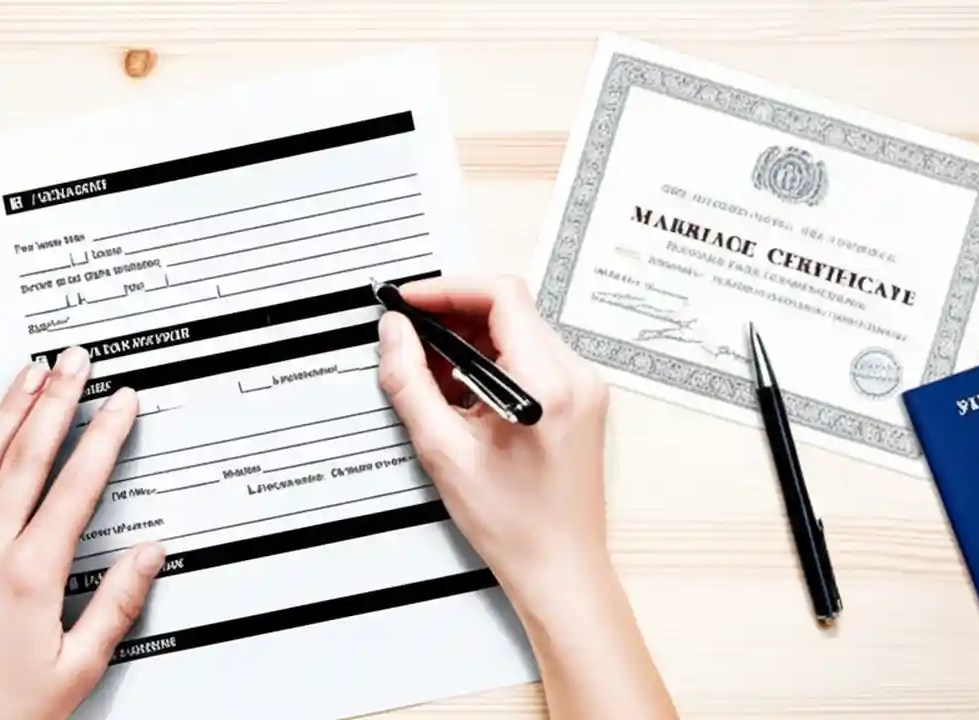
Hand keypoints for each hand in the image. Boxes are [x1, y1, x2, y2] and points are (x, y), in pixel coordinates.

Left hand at [0, 348, 163, 719]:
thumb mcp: (76, 669)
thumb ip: (116, 604)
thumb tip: (149, 556)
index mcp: (31, 577)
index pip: (77, 486)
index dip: (104, 437)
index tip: (120, 404)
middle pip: (28, 458)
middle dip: (57, 402)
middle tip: (75, 363)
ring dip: (8, 413)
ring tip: (30, 374)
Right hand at [378, 277, 676, 719]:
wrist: (560, 568)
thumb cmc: (513, 524)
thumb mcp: (444, 451)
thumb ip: (411, 382)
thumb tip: (394, 334)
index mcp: (547, 385)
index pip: (501, 296)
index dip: (447, 289)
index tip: (410, 302)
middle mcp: (576, 377)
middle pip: (511, 308)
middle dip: (455, 313)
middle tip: (411, 334)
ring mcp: (585, 388)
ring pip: (521, 330)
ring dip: (472, 337)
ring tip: (432, 369)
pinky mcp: (582, 400)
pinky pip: (533, 356)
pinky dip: (493, 359)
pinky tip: (462, 389)